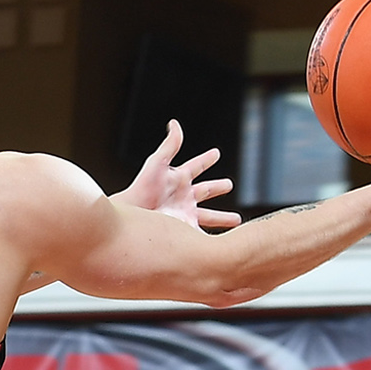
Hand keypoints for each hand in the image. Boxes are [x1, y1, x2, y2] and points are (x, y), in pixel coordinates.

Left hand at [111, 120, 241, 230]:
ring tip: (238, 221)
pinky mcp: (186, 232)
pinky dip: (214, 241)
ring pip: (210, 216)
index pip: (196, 166)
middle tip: (229, 184)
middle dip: (218, 187)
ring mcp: (185, 214)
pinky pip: (203, 236)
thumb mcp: (157, 164)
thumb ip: (169, 145)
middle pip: (206, 190)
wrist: (132, 218)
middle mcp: (184, 197)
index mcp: (179, 179)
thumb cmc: (141, 189)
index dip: (206, 159)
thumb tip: (175, 123)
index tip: (216, 153)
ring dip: (224, 218)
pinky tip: (224, 245)